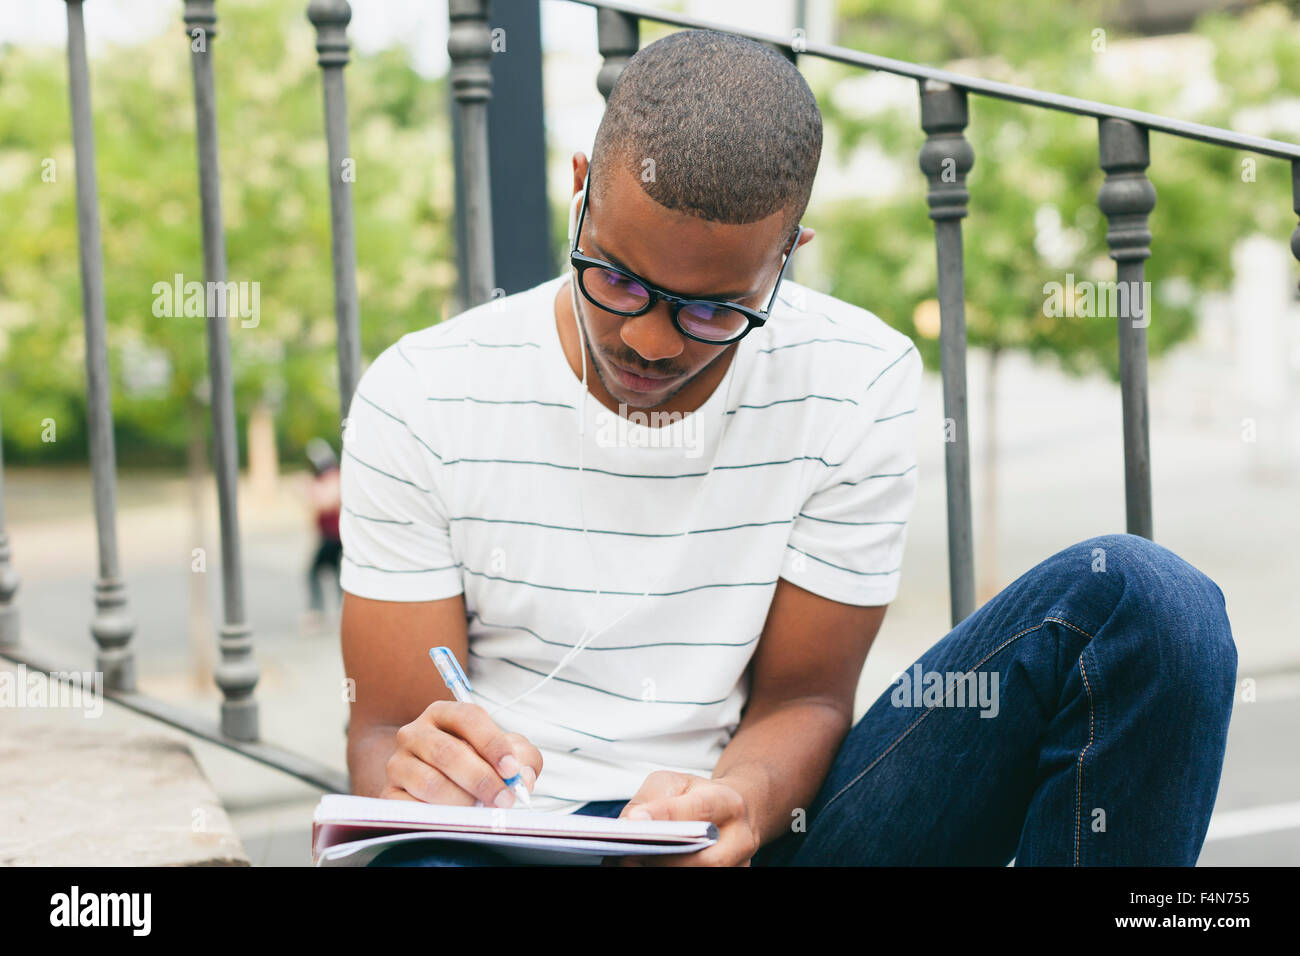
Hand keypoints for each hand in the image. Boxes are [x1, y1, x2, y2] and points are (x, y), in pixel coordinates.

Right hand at [380, 700, 541, 808]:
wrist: (428, 786)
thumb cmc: (473, 763)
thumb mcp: (500, 753)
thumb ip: (521, 758)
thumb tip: (523, 778)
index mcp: (443, 713)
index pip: (468, 717)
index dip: (492, 743)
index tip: (511, 769)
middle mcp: (414, 733)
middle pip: (448, 751)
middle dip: (482, 778)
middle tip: (503, 799)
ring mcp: (398, 762)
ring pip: (430, 782)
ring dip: (462, 800)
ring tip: (478, 808)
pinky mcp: (389, 793)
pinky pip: (413, 807)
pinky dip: (438, 814)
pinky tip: (452, 815)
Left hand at [611, 771, 758, 866]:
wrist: (731, 813)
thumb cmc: (698, 796)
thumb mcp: (675, 783)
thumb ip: (651, 799)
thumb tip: (628, 824)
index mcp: (728, 803)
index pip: (700, 809)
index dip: (667, 814)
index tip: (635, 820)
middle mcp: (740, 838)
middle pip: (706, 859)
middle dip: (665, 859)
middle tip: (629, 854)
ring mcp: (738, 865)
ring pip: (702, 873)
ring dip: (663, 870)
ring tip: (631, 864)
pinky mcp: (730, 875)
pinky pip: (697, 879)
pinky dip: (667, 873)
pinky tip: (644, 866)